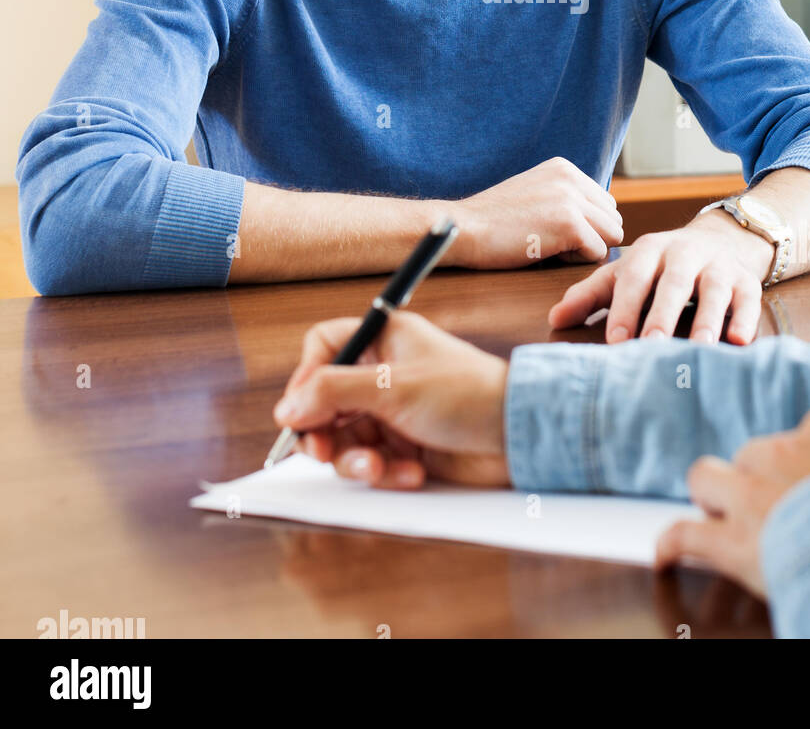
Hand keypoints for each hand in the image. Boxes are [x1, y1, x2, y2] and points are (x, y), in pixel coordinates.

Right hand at [272, 311, 510, 488]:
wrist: (519, 436)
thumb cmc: (467, 394)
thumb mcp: (393, 387)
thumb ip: (333, 393)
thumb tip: (286, 408)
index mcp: (384, 340)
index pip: (324, 348)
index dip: (306, 378)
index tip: (300, 410)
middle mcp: (383, 372)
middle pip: (324, 401)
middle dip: (324, 431)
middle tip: (324, 452)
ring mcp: (393, 411)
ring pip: (344, 438)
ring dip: (355, 459)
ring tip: (379, 467)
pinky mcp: (405, 446)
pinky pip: (372, 462)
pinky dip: (385, 472)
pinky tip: (411, 473)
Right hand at [450, 157, 623, 268]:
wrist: (464, 228)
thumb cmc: (493, 220)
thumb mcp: (534, 193)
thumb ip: (565, 198)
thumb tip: (600, 221)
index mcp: (564, 168)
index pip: (604, 203)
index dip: (587, 225)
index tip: (555, 231)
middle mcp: (571, 178)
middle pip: (613, 219)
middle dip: (592, 237)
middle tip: (555, 243)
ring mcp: (572, 200)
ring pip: (611, 235)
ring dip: (586, 249)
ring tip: (552, 248)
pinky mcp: (570, 224)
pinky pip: (597, 253)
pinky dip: (576, 262)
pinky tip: (547, 253)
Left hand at [547, 213, 770, 344]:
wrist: (718, 241)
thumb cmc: (660, 268)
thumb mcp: (626, 274)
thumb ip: (591, 295)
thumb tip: (554, 320)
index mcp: (649, 251)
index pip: (634, 276)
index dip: (625, 307)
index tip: (616, 340)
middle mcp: (685, 253)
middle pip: (674, 282)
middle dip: (664, 313)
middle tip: (653, 346)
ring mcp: (718, 265)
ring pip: (714, 289)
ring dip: (708, 318)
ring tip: (701, 348)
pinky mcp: (746, 281)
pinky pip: (749, 298)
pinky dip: (745, 319)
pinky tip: (738, 342)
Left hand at [654, 407, 809, 596]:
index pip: (807, 430)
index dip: (803, 461)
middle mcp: (785, 451)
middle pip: (753, 453)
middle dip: (757, 480)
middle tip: (776, 512)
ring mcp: (753, 491)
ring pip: (707, 477)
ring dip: (712, 498)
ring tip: (721, 520)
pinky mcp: (732, 536)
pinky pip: (684, 532)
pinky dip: (672, 544)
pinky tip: (667, 554)